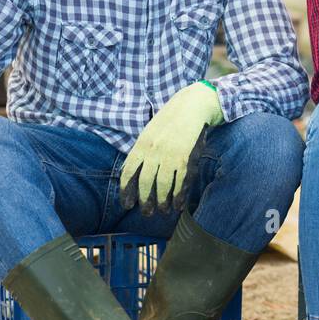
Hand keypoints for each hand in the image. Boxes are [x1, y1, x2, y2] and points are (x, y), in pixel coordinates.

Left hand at [120, 80, 223, 214]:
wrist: (192, 106)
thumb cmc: (170, 120)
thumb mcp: (150, 132)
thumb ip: (142, 150)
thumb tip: (133, 171)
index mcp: (141, 144)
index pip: (128, 172)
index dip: (126, 191)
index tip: (127, 204)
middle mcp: (152, 151)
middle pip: (145, 182)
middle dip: (145, 201)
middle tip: (147, 213)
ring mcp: (169, 156)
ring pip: (163, 185)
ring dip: (163, 201)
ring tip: (163, 210)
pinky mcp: (185, 158)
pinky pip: (180, 182)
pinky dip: (178, 195)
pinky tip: (178, 204)